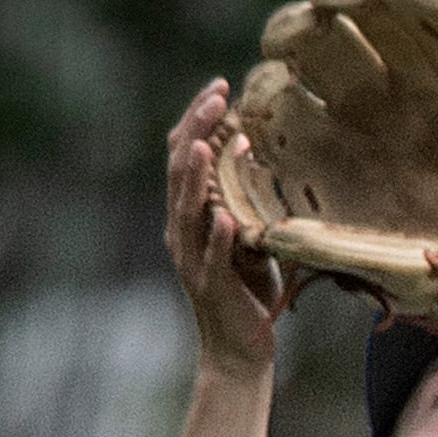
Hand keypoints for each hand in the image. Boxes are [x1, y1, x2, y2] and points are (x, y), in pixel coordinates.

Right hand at [165, 80, 291, 383]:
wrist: (240, 350)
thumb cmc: (248, 290)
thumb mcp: (248, 234)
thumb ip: (245, 198)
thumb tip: (257, 154)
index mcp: (189, 215)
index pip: (185, 156)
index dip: (197, 120)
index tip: (220, 87)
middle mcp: (182, 232)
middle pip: (180, 172)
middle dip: (197, 131)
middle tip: (218, 97)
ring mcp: (192, 260)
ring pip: (186, 212)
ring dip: (197, 178)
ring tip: (208, 146)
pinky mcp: (211, 287)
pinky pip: (212, 259)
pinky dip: (218, 238)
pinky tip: (226, 217)